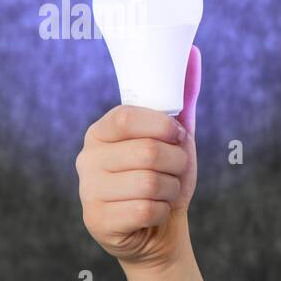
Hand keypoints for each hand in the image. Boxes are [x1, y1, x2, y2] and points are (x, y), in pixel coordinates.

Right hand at [77, 45, 201, 269]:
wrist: (160, 229)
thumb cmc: (167, 177)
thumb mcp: (177, 137)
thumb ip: (182, 96)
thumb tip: (193, 52)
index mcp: (101, 131)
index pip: (128, 116)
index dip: (163, 128)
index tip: (178, 137)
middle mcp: (87, 158)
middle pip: (147, 152)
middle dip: (177, 165)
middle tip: (174, 172)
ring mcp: (87, 190)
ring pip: (150, 183)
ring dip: (171, 190)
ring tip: (164, 193)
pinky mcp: (96, 221)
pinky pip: (145, 210)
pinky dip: (161, 212)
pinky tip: (153, 213)